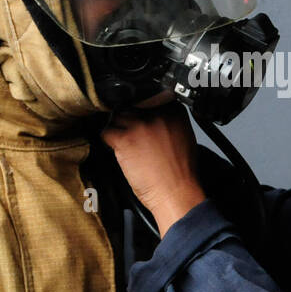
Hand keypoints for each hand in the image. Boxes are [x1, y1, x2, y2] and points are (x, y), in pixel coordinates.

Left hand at [101, 105, 205, 235]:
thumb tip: (152, 118)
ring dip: (118, 131)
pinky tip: (118, 150)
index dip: (141, 113)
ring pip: (117, 118)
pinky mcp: (125, 139)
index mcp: (173, 110)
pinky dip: (108, 142)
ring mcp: (139, 125)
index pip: (148, 99)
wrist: (177, 192)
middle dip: (129, 121)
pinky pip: (106, 132)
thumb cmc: (181, 172)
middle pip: (131, 107)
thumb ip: (168, 121)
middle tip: (132, 137)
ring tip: (125, 146)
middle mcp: (156, 113)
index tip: (141, 124)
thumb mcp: (184, 136)